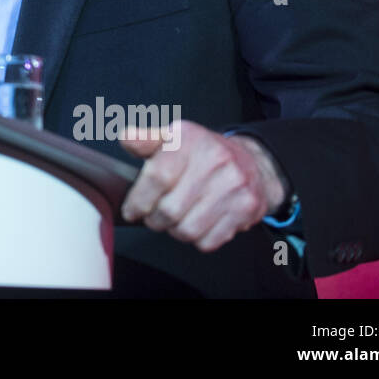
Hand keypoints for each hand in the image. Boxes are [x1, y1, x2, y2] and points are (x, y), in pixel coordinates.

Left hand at [119, 120, 286, 251]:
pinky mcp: (246, 209)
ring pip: (188, 230)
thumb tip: (126, 138)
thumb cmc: (204, 154)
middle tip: (153, 216)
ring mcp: (233, 185)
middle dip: (154, 219)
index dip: (138, 200)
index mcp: (189, 139)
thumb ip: (145, 140)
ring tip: (176, 218)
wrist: (252, 163)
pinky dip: (197, 239)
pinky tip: (198, 222)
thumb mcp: (173, 138)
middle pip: (170, 209)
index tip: (131, 210)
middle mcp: (214, 160)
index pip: (157, 176)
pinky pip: (209, 241)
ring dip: (175, 231)